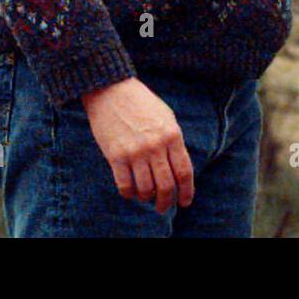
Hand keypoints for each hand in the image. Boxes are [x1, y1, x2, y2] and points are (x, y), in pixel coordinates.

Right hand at [81, 76, 194, 213]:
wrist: (112, 90)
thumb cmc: (141, 103)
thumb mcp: (166, 118)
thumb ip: (173, 142)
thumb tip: (179, 169)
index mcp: (172, 135)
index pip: (184, 171)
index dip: (187, 191)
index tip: (185, 202)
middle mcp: (156, 146)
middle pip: (167, 185)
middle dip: (167, 202)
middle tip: (164, 207)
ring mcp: (135, 152)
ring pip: (146, 189)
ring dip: (147, 198)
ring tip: (146, 197)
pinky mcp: (115, 156)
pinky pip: (125, 186)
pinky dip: (130, 194)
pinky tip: (131, 192)